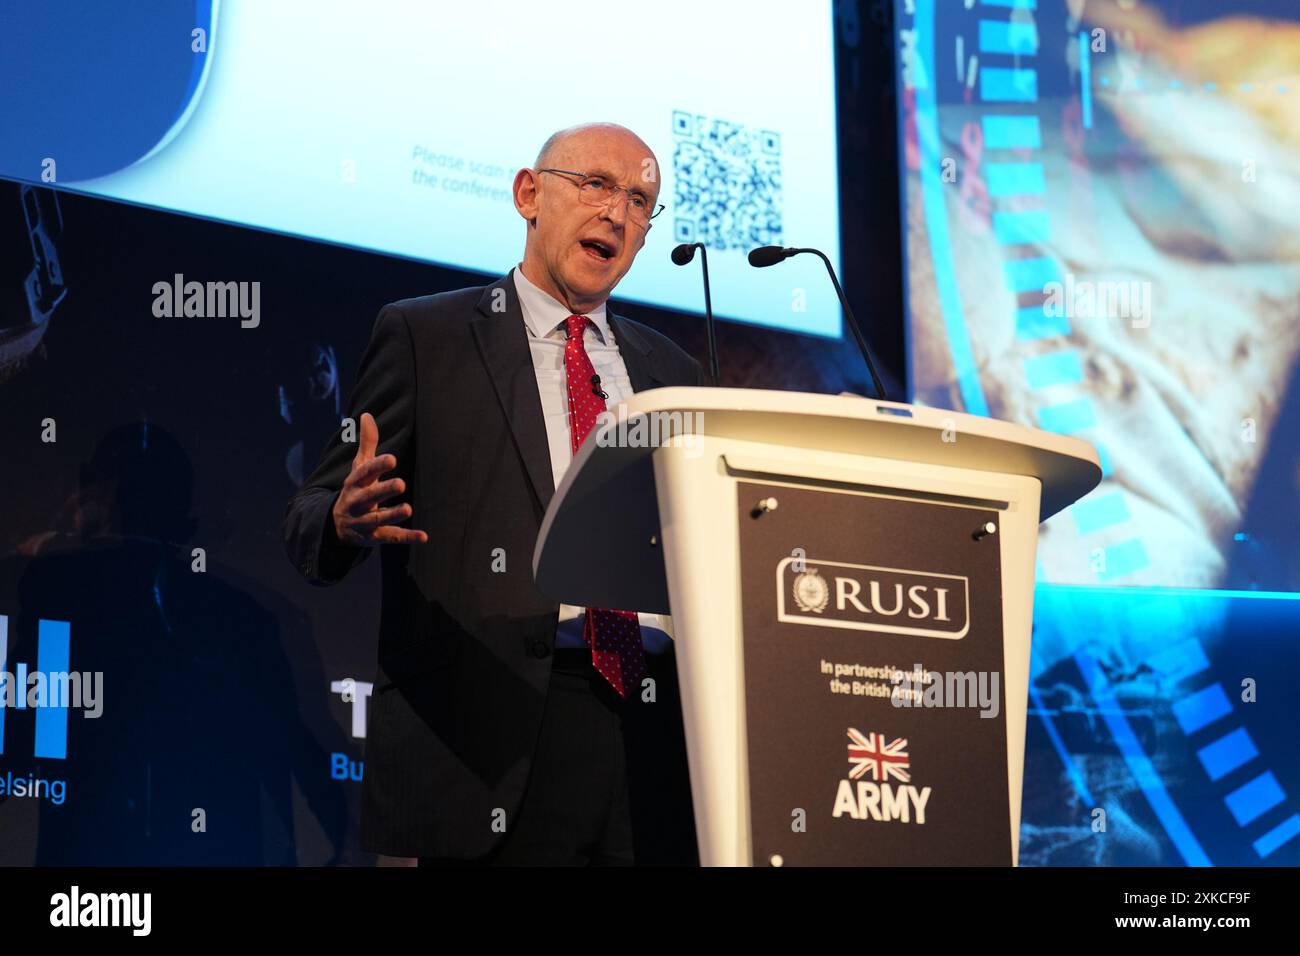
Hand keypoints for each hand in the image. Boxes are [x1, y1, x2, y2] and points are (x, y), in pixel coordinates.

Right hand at [331, 413, 427, 546]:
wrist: (335, 525)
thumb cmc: (356, 490)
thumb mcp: (359, 468)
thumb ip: (367, 444)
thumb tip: (367, 415)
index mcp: (354, 483)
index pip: (364, 473)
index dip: (377, 466)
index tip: (392, 459)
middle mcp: (357, 502)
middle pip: (369, 496)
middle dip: (383, 490)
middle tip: (401, 483)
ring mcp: (363, 521)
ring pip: (378, 519)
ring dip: (392, 514)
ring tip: (408, 508)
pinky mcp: (373, 537)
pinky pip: (390, 537)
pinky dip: (407, 537)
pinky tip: (424, 536)